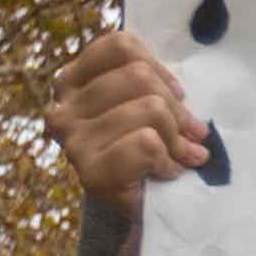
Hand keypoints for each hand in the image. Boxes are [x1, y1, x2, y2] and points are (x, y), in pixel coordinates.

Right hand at [50, 27, 204, 203]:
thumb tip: (186, 102)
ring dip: (177, 138)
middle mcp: (63, 106)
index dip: (159, 68)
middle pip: (139, 76)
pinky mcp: (90, 172)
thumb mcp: (142, 106)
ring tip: (181, 156)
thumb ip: (154, 88)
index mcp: (72, 80)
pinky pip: (147, 144)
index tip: (176, 94)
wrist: (135, 210)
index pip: (121, 46)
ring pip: (149, 109)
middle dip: (176, 108)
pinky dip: (168, 161)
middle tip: (191, 135)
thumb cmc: (142, 152)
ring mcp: (73, 140)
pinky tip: (166, 173)